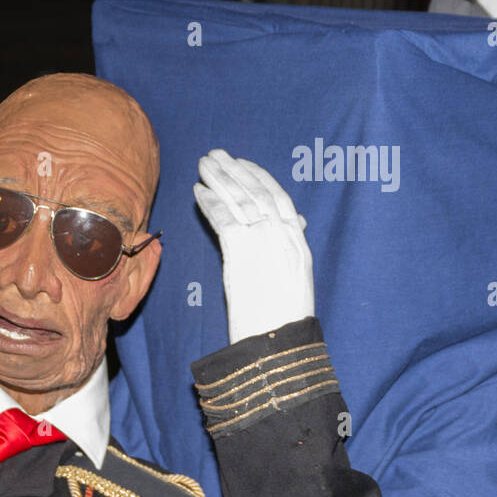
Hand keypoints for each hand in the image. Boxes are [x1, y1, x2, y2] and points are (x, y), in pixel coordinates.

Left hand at [194, 149, 314, 344]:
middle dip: (235, 170)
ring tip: (204, 164)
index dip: (259, 177)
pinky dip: (210, 202)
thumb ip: (292, 250)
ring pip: (239, 199)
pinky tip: (198, 191)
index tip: (243, 163)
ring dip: (218, 179)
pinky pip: (223, 218)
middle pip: (256, 192)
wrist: (279, 341)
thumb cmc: (286, 319)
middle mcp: (283, 235)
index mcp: (298, 242)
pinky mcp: (241, 250)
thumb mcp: (297, 279)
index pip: (279, 198)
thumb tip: (297, 226)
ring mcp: (263, 240)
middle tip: (216, 154)